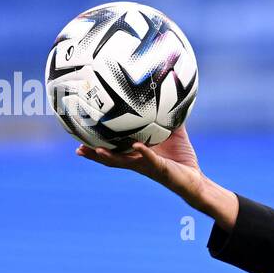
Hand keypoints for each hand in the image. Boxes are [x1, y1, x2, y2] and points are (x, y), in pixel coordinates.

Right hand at [75, 123, 203, 199]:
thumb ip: (168, 115)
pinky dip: (143, 152)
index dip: (96, 145)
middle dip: (93, 155)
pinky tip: (136, 145)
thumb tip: (168, 94)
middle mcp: (137, 161)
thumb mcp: (173, 132)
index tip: (80, 137)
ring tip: (96, 151)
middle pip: (110, 159)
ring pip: (124, 163)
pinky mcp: (160, 168)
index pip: (113, 149)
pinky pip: (150, 159)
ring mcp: (147, 166)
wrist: (195, 178)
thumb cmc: (181, 157)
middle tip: (78, 148)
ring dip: (110, 158)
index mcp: (136, 154)